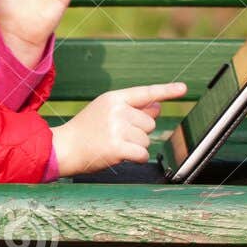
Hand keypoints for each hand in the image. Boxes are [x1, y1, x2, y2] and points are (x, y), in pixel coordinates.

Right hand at [50, 82, 187, 175]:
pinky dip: (135, 158)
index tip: (183, 89)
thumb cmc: (84, 131)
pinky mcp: (118, 147)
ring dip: (135, 146)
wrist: (62, 148)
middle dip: (138, 132)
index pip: (145, 93)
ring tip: (113, 144)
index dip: (166, 91)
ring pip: (146, 140)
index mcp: (113, 98)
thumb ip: (132, 108)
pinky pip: (142, 153)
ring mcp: (117, 128)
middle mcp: (117, 110)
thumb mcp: (104, 112)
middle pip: (149, 123)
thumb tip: (158, 106)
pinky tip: (120, 155)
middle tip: (115, 135)